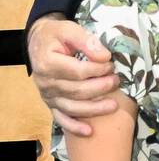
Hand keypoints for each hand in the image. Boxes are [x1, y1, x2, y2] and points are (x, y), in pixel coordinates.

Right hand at [29, 16, 118, 137]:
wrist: (40, 43)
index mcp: (48, 63)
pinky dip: (74, 126)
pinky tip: (88, 131)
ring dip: (94, 108)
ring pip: (72, 107)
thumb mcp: (69, 29)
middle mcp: (45, 82)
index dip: (97, 70)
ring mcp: (47, 95)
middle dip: (100, 88)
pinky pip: (61, 118)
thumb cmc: (56, 35)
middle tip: (116, 81)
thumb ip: (86, 41)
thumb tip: (104, 56)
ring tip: (113, 105)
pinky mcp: (51, 103)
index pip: (77, 71)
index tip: (111, 65)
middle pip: (76, 91)